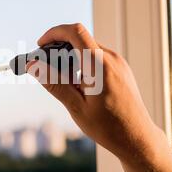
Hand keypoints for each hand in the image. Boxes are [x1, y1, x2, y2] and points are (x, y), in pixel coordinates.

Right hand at [27, 23, 167, 165]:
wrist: (137, 138)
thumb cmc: (108, 127)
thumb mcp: (76, 107)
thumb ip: (54, 83)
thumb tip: (34, 66)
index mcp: (99, 66)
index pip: (75, 32)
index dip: (54, 33)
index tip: (41, 45)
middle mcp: (111, 59)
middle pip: (80, 40)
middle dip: (60, 50)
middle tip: (48, 71)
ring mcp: (118, 63)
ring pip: (88, 49)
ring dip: (72, 59)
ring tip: (66, 85)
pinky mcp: (121, 69)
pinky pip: (98, 57)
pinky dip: (83, 64)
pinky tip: (80, 86)